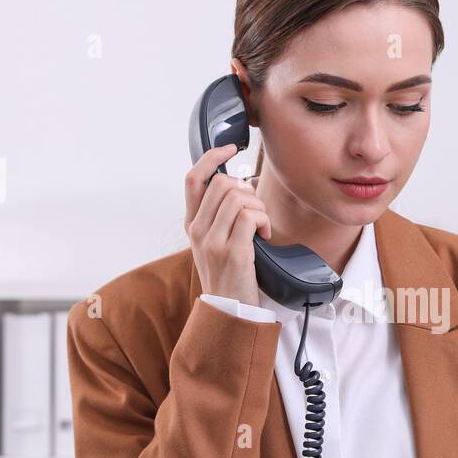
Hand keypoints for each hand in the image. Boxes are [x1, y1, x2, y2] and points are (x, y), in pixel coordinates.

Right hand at [184, 143, 270, 307]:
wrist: (228, 311)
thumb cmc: (228, 275)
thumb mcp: (214, 243)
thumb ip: (219, 215)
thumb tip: (241, 184)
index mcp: (192, 224)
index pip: (193, 178)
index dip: (211, 157)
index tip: (230, 147)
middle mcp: (198, 230)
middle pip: (223, 183)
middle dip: (247, 190)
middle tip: (256, 211)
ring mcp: (213, 241)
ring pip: (238, 197)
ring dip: (259, 207)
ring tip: (262, 226)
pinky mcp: (232, 251)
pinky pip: (251, 216)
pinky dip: (264, 220)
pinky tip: (265, 235)